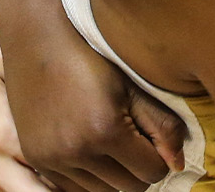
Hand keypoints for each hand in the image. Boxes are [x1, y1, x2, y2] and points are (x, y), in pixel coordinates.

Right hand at [2, 15, 184, 191]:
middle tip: (131, 141)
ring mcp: (52, 158)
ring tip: (108, 144)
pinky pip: (73, 189)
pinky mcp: (36, 159)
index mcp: (105, 129)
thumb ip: (162, 126)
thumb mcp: (131, 85)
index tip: (149, 137)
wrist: (36, 38)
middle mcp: (76, 149)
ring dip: (112, 176)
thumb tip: (178, 165)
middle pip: (128, 188)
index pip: (152, 173)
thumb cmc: (90, 54)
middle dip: (137, 169)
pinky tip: (87, 149)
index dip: (157, 157)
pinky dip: (87, 177)